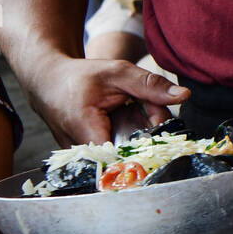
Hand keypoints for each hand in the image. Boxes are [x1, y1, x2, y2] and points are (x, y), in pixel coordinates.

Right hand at [30, 55, 190, 146]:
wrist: (48, 81)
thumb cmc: (81, 76)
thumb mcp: (118, 73)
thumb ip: (150, 86)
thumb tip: (184, 95)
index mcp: (83, 126)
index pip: (120, 154)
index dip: (145, 148)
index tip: (162, 137)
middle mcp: (77, 149)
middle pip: (125, 155)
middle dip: (146, 139)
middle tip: (149, 114)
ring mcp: (78, 159)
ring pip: (119, 157)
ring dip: (135, 140)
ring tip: (131, 115)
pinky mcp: (82, 160)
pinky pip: (110, 157)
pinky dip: (123, 142)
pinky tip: (123, 125)